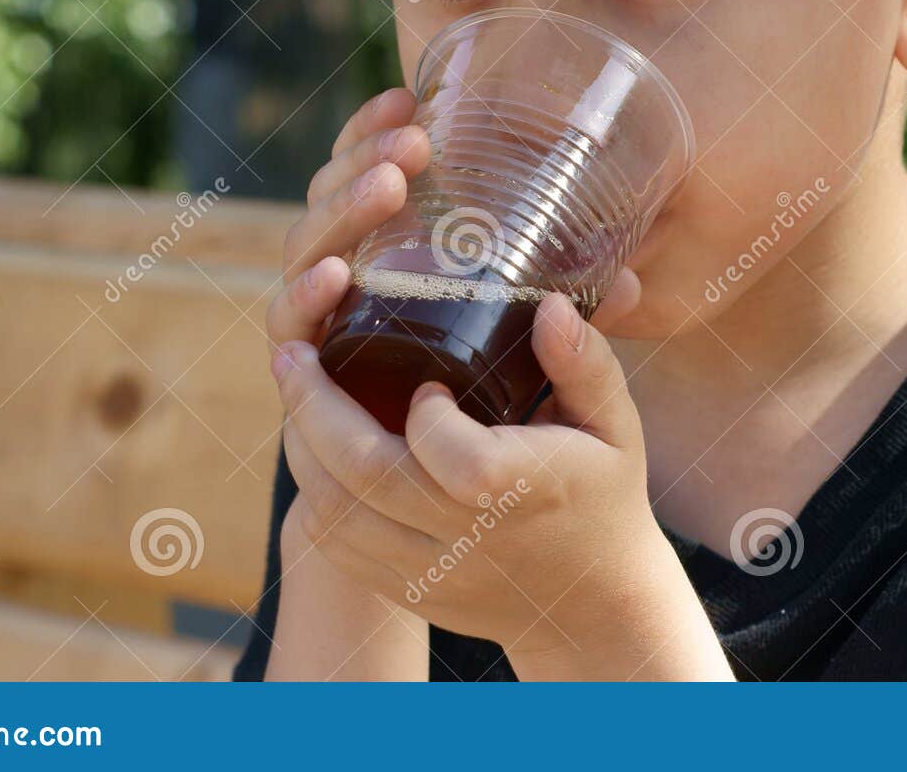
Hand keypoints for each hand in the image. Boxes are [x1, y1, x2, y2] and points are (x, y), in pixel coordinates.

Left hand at [270, 289, 730, 679]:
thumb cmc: (604, 493)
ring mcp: (429, 572)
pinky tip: (310, 442)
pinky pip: (333, 545)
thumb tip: (548, 302)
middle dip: (314, 405)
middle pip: (365, 477)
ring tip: (294, 385)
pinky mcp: (402, 589)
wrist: (592, 604)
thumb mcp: (614, 425)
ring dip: (301, 445)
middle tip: (291, 351)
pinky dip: (312, 490)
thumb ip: (585, 363)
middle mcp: (468, 539)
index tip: (427, 383)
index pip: (452, 455)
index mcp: (524, 492)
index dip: (425, 414)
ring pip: (333, 513)